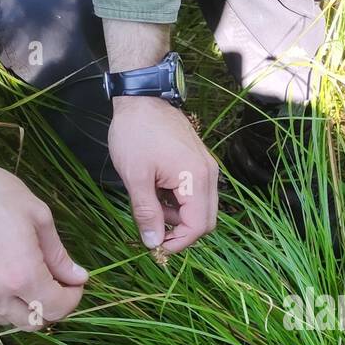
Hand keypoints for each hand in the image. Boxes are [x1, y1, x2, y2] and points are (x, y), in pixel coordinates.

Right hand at [0, 99, 86, 327]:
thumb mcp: (35, 214)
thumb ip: (58, 253)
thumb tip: (77, 276)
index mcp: (21, 276)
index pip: (56, 309)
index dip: (71, 299)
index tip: (73, 286)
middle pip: (30, 323)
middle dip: (48, 308)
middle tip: (51, 286)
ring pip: (0, 319)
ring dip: (17, 307)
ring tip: (20, 280)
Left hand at [108, 98, 217, 254]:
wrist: (141, 97)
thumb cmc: (135, 134)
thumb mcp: (135, 177)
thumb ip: (146, 213)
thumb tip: (153, 243)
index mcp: (195, 178)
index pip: (198, 226)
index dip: (179, 242)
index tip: (156, 246)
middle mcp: (209, 174)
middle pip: (206, 221)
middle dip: (181, 232)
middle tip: (153, 228)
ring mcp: (206, 167)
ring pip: (202, 209)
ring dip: (179, 217)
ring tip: (151, 205)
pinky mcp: (200, 163)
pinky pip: (197, 194)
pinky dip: (180, 202)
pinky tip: (158, 192)